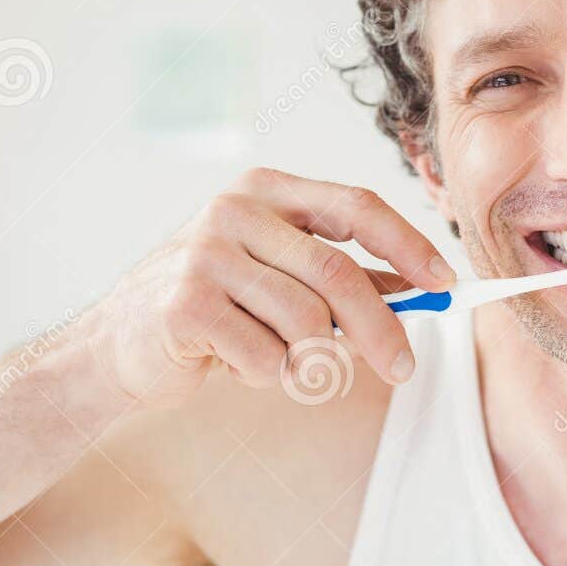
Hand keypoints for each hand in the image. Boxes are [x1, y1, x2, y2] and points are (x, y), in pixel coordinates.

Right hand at [83, 168, 455, 405]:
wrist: (119, 344)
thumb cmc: (213, 308)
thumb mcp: (280, 278)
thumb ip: (345, 278)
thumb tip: (424, 291)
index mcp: (267, 190)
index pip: (358, 206)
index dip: (410, 245)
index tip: (447, 285)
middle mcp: (236, 209)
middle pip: (339, 273)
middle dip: (383, 329)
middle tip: (403, 369)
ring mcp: (206, 252)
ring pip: (306, 322)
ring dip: (309, 361)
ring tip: (279, 361)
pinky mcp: (186, 303)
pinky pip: (265, 355)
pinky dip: (267, 375)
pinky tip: (235, 364)